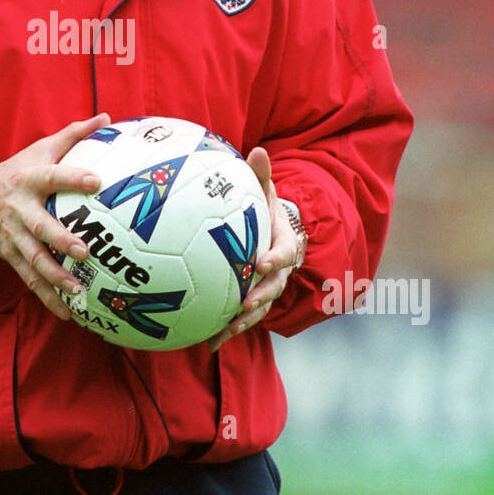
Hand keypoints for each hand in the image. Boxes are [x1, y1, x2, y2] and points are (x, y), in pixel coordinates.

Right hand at [0, 114, 109, 321]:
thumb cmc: (19, 169)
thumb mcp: (41, 148)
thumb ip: (74, 134)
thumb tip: (107, 117)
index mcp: (30, 180)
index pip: (53, 177)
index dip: (73, 178)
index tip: (97, 182)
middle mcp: (20, 210)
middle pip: (40, 226)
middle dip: (60, 239)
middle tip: (83, 250)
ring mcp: (14, 236)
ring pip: (34, 259)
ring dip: (56, 276)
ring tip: (78, 290)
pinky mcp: (11, 256)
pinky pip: (30, 279)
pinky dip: (47, 297)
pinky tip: (68, 312)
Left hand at [207, 146, 299, 351]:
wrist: (271, 230)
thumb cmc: (262, 207)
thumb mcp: (264, 189)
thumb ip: (260, 174)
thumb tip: (257, 150)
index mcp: (285, 243)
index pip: (285, 252)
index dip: (276, 258)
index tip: (263, 262)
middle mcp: (280, 271)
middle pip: (274, 287)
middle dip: (260, 298)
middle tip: (244, 304)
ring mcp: (268, 288)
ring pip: (259, 309)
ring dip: (243, 322)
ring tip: (224, 332)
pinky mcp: (252, 301)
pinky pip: (242, 319)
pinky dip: (227, 331)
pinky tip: (207, 344)